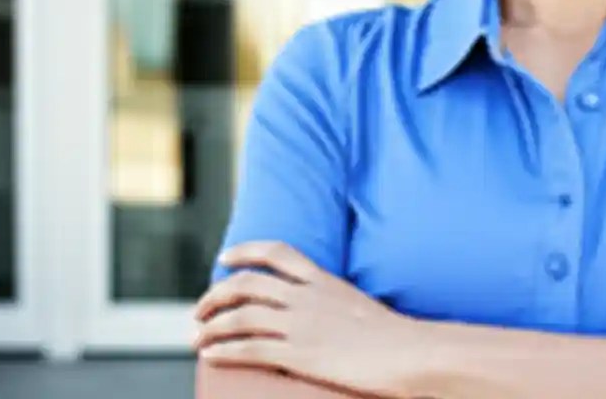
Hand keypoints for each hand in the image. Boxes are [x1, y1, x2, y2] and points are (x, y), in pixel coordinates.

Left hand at [193, 242, 421, 396]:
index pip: (276, 252)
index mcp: (323, 280)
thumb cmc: (392, 335)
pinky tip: (211, 354)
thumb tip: (316, 309)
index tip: (225, 258)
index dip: (245, 251)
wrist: (408, 352)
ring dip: (211, 326)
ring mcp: (301, 325)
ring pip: (240, 316)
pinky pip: (250, 348)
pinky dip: (224, 349)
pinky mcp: (299, 354)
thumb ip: (332, 301)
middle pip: (247, 284)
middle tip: (201, 308)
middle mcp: (307, 297)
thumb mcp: (357, 304)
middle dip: (216, 294)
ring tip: (197, 337)